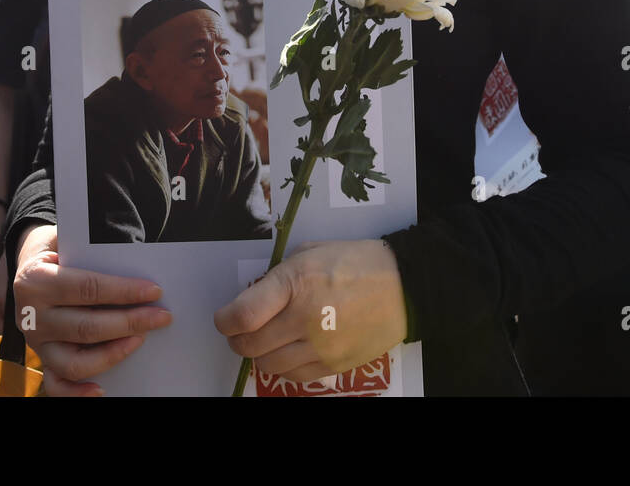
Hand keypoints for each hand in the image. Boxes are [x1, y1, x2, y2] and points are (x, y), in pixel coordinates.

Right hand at [13, 222, 171, 395]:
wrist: (30, 265)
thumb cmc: (62, 250)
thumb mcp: (72, 239)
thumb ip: (99, 249)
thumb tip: (140, 258)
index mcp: (35, 279)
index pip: (87, 288)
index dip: (123, 291)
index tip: (154, 291)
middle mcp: (32, 315)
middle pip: (86, 327)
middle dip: (130, 322)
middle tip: (162, 317)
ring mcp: (36, 342)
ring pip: (74, 361)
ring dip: (113, 354)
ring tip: (142, 339)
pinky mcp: (42, 359)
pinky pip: (56, 384)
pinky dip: (77, 392)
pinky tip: (102, 389)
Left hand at [214, 239, 406, 382]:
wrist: (404, 285)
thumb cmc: (357, 261)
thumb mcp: (312, 252)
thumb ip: (279, 276)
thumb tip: (254, 297)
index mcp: (296, 281)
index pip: (243, 315)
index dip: (225, 321)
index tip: (225, 319)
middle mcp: (305, 317)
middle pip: (250, 345)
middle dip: (237, 339)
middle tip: (242, 331)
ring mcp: (321, 345)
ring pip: (268, 365)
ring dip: (260, 354)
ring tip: (269, 340)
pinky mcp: (334, 365)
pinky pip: (293, 377)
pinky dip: (283, 367)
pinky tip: (290, 351)